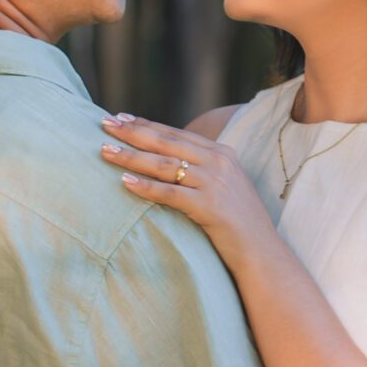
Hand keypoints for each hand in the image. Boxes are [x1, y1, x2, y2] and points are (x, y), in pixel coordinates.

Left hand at [100, 114, 273, 255]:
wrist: (262, 250)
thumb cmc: (238, 221)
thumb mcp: (225, 185)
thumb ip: (202, 168)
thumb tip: (166, 160)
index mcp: (222, 153)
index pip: (176, 133)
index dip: (146, 125)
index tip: (120, 117)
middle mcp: (219, 162)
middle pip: (166, 143)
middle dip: (132, 133)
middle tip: (104, 124)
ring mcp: (215, 183)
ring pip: (163, 165)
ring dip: (131, 157)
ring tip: (105, 151)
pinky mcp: (209, 206)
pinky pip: (169, 193)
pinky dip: (145, 187)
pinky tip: (124, 181)